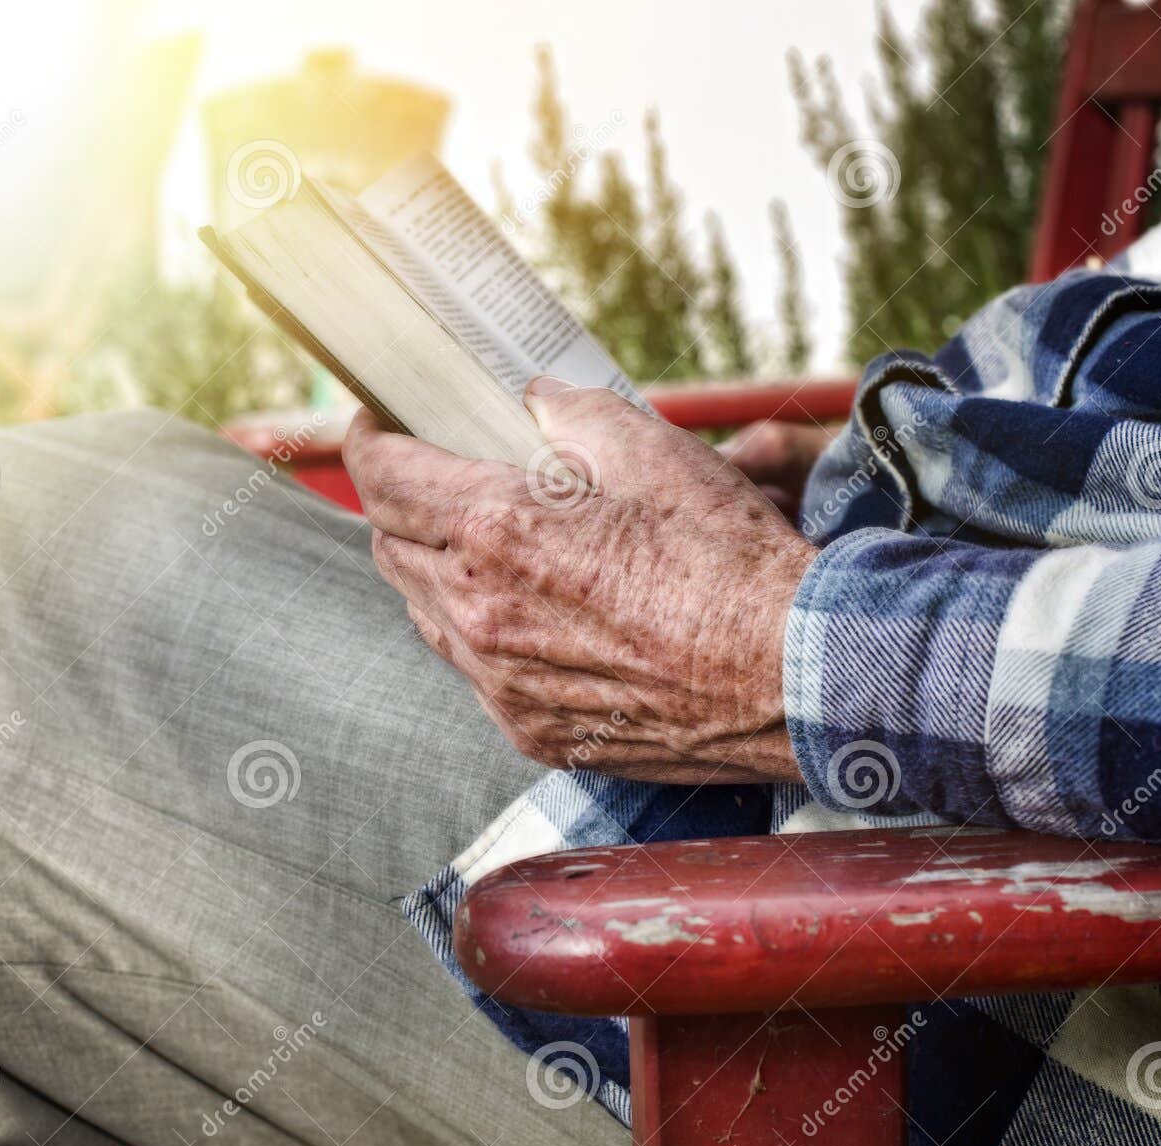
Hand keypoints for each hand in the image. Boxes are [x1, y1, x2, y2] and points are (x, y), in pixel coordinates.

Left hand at [343, 378, 814, 783]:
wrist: (791, 676)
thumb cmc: (730, 563)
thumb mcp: (654, 452)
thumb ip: (574, 415)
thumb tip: (537, 400)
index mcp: (497, 533)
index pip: (383, 480)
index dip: (368, 443)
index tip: (378, 426)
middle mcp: (481, 614)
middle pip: (389, 548)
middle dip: (398, 505)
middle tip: (434, 478)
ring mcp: (501, 682)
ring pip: (424, 614)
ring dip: (435, 572)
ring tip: (485, 546)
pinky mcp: (531, 730)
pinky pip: (473, 673)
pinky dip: (480, 635)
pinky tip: (531, 615)